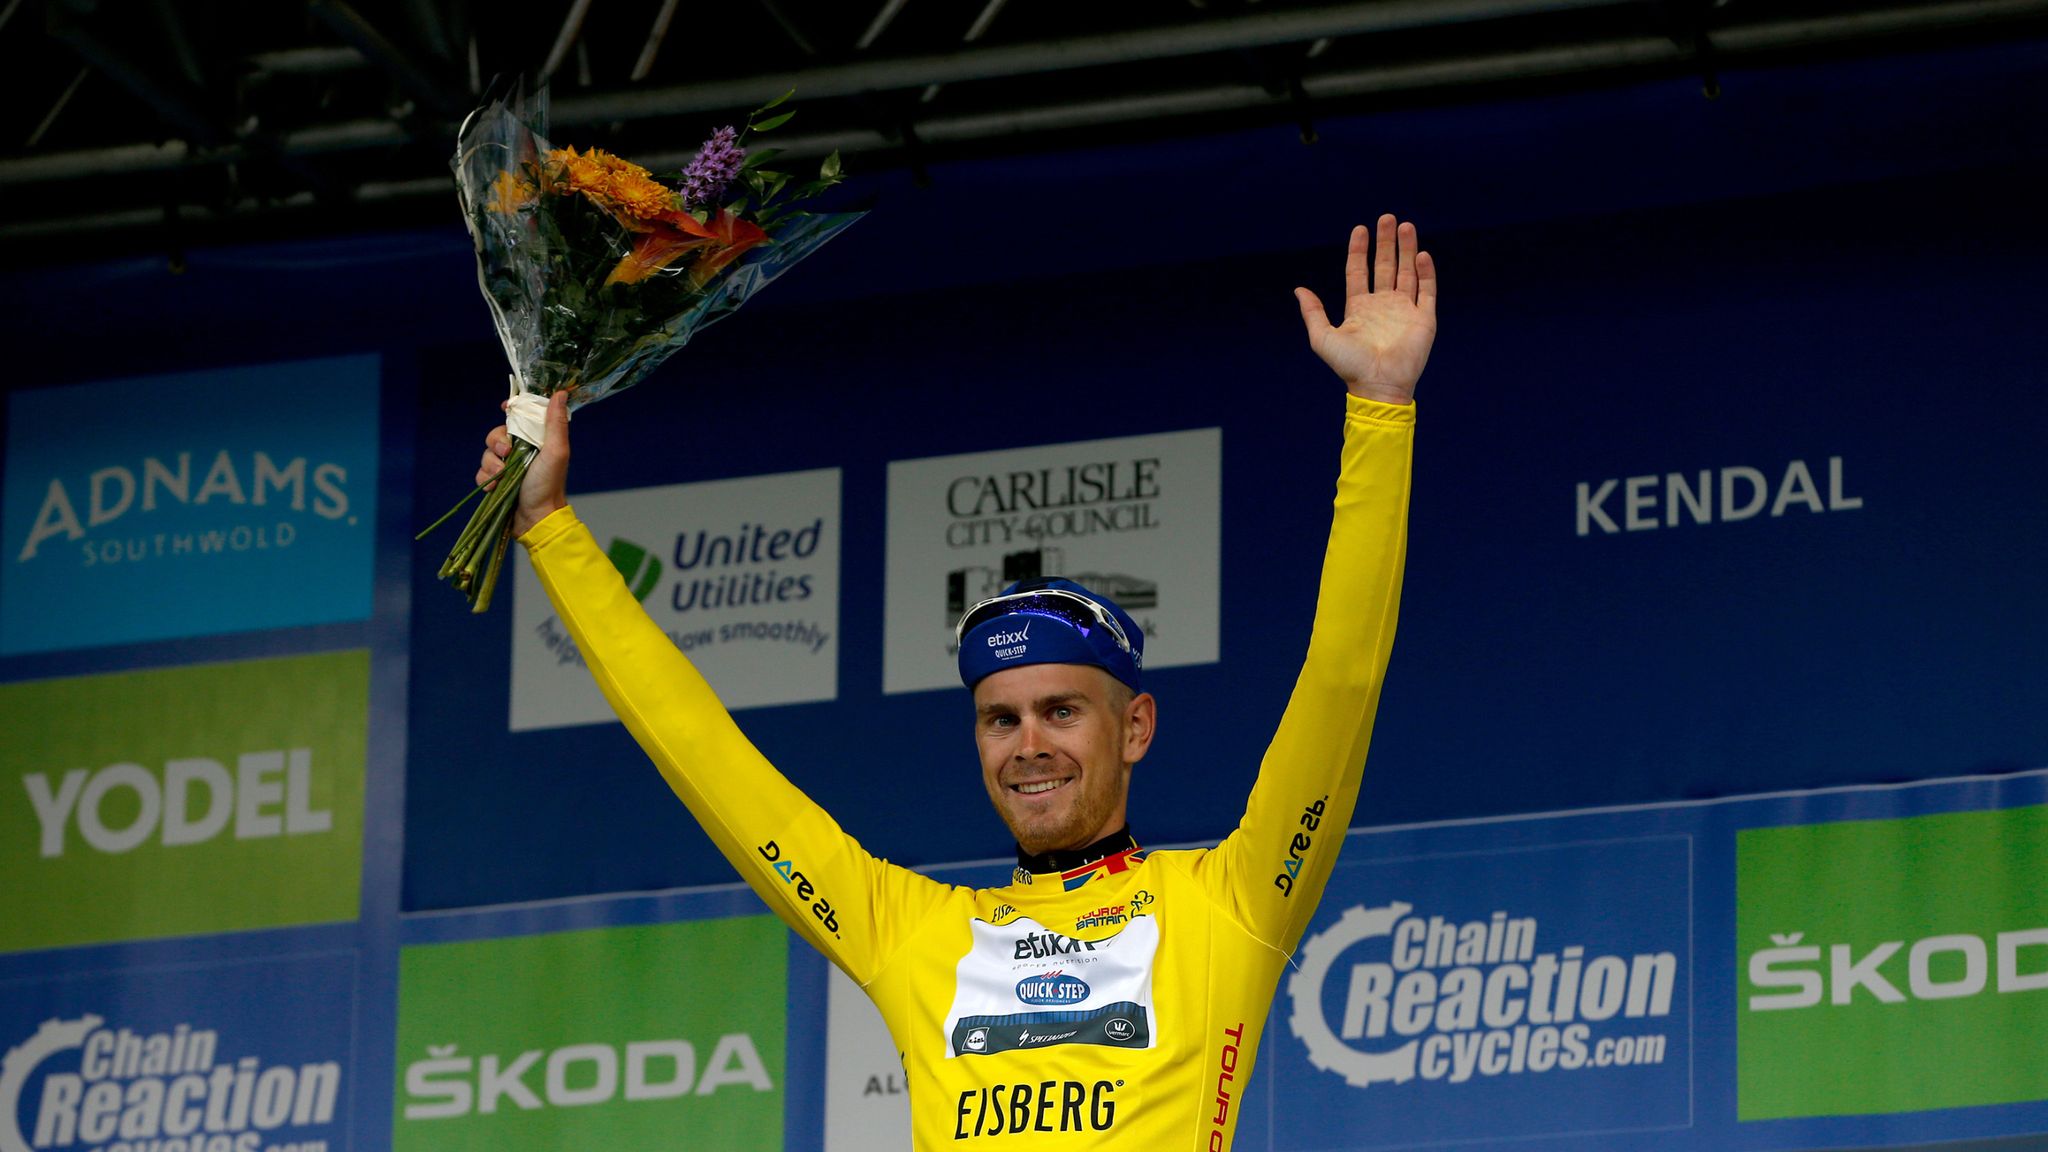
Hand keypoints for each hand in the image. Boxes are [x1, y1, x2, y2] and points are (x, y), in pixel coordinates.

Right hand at [477, 390, 570, 536]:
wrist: (536, 519)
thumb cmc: (549, 484)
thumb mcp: (556, 451)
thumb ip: (555, 423)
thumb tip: (560, 394)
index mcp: (536, 440)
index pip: (520, 417)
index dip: (511, 409)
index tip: (505, 407)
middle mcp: (521, 451)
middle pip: (497, 434)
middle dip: (497, 442)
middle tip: (505, 453)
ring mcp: (507, 467)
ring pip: (486, 454)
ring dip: (491, 464)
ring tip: (502, 476)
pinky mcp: (496, 482)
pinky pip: (481, 472)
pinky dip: (485, 479)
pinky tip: (494, 488)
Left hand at [1295, 216, 1436, 404]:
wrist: (1378, 386)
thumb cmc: (1349, 366)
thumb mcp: (1322, 337)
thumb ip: (1313, 312)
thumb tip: (1298, 289)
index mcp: (1359, 308)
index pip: (1359, 271)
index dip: (1359, 250)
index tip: (1361, 228)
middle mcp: (1383, 305)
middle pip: (1385, 266)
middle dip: (1386, 242)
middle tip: (1387, 218)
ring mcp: (1404, 310)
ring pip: (1407, 272)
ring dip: (1407, 249)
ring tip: (1405, 226)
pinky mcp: (1424, 318)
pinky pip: (1427, 290)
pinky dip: (1425, 272)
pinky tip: (1421, 254)